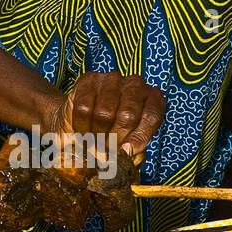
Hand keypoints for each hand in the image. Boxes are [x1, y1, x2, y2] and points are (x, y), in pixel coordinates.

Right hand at [42, 71, 165, 157]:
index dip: (140, 137)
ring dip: (96, 134)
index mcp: (152, 98)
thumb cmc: (110, 131)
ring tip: (94, 143)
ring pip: (105, 113)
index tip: (127, 151)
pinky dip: (82, 126)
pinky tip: (83, 131)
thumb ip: (133, 146)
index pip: (152, 116)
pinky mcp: (89, 80)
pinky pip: (84, 108)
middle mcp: (135, 84)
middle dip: (115, 138)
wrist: (79, 120)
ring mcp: (112, 79)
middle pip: (128, 115)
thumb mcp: (129, 140)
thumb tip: (126, 152)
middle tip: (106, 152)